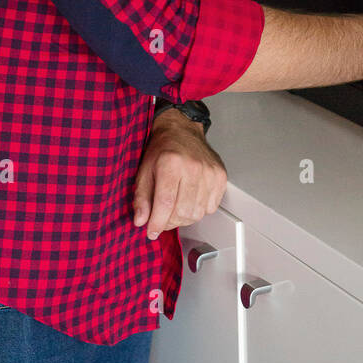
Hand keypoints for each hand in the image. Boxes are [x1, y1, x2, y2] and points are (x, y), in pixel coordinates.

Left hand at [132, 109, 228, 236]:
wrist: (182, 130)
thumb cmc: (162, 149)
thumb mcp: (144, 170)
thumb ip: (141, 197)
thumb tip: (141, 221)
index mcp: (171, 163)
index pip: (165, 203)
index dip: (157, 223)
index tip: (152, 232)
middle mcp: (193, 167)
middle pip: (183, 212)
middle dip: (169, 222)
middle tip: (162, 218)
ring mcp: (210, 172)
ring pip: (197, 213)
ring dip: (184, 218)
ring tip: (175, 208)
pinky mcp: (220, 177)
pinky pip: (210, 208)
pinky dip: (199, 210)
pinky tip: (190, 200)